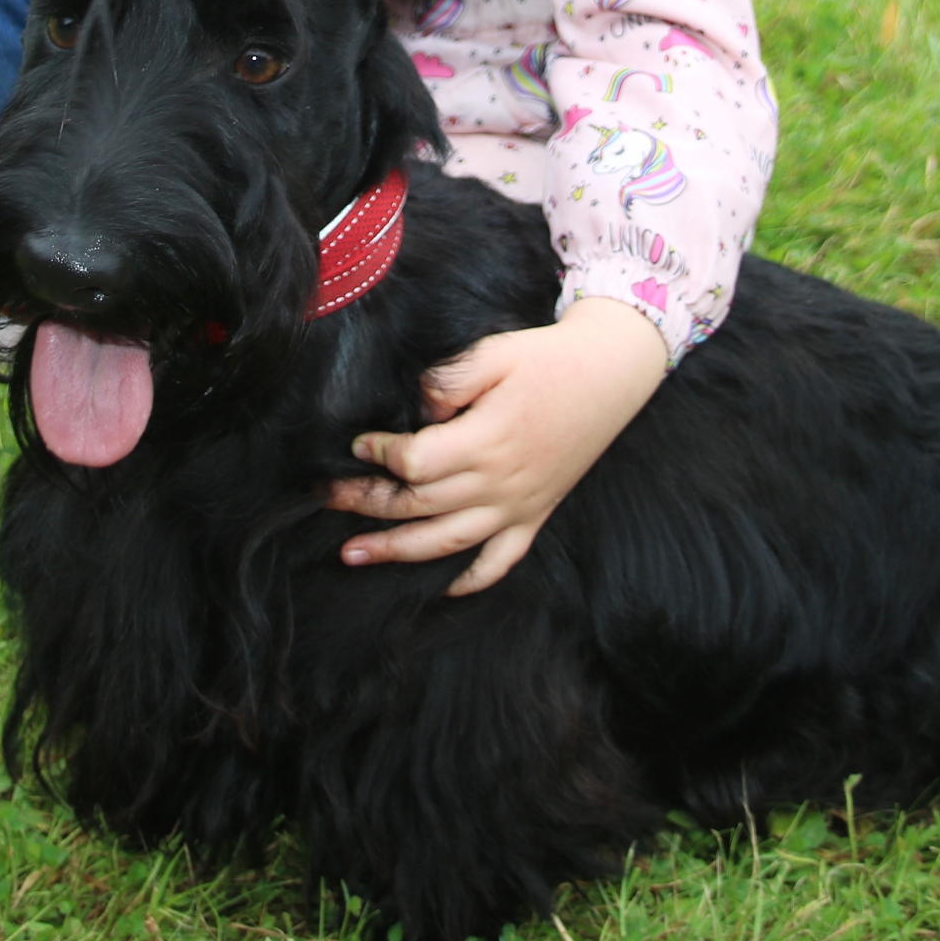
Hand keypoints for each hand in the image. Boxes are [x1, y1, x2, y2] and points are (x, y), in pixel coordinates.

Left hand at [325, 294, 667, 594]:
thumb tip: (416, 409)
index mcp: (486, 441)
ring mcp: (519, 505)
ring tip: (352, 555)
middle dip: (367, 503)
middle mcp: (499, 483)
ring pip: (447, 543)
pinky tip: (440, 588)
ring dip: (396, 552)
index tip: (358, 444)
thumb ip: (447, 378)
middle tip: (327, 500)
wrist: (611, 372)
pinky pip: (500, 561)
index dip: (379, 455)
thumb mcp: (494, 352)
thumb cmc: (548, 358)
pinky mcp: (536, 515)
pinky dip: (470, 580)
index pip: (414, 463)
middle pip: (419, 505)